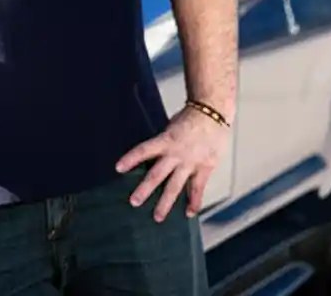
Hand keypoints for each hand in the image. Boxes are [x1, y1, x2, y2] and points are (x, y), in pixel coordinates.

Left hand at [115, 106, 228, 220]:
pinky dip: (194, 202)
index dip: (130, 159)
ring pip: (176, 186)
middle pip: (157, 175)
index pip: (143, 150)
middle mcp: (176, 154)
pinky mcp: (205, 168)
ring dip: (166, 203)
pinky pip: (198, 188)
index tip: (118, 168)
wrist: (213, 113)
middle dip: (144, 190)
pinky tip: (189, 214)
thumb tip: (151, 158)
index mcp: (165, 140)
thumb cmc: (189, 119)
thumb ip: (162, 144)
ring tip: (157, 217)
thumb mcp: (170, 128)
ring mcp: (191, 163)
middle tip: (133, 203)